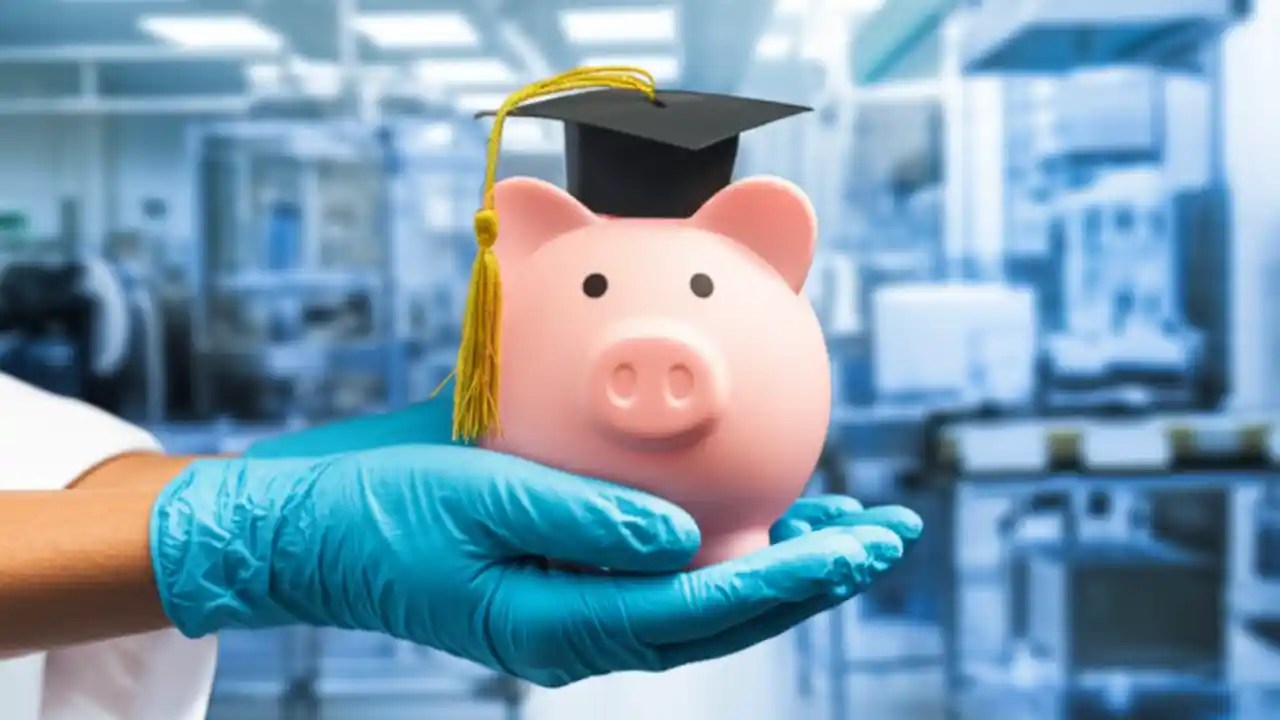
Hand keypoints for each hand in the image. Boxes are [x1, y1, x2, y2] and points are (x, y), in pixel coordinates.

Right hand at [152, 445, 918, 686]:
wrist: (314, 529)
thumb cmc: (378, 511)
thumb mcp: (473, 496)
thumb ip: (582, 519)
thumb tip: (686, 541)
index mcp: (560, 622)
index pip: (702, 605)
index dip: (789, 581)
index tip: (859, 551)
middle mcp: (581, 627)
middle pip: (720, 612)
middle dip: (809, 579)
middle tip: (885, 536)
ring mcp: (576, 605)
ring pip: (702, 595)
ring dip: (778, 564)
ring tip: (847, 528)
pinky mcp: (567, 574)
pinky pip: (663, 568)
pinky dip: (722, 545)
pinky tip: (756, 509)